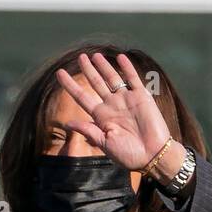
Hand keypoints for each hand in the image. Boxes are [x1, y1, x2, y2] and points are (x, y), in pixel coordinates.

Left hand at [55, 52, 171, 172]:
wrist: (152, 155)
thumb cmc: (128, 154)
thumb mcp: (104, 143)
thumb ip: (88, 130)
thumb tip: (67, 123)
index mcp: (100, 117)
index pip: (82, 97)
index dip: (70, 85)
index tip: (59, 73)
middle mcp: (112, 106)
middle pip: (96, 83)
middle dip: (88, 70)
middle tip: (80, 57)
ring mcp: (126, 100)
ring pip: (113, 78)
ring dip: (104, 66)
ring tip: (95, 55)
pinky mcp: (142, 97)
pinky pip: (133, 79)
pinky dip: (127, 68)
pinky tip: (119, 57)